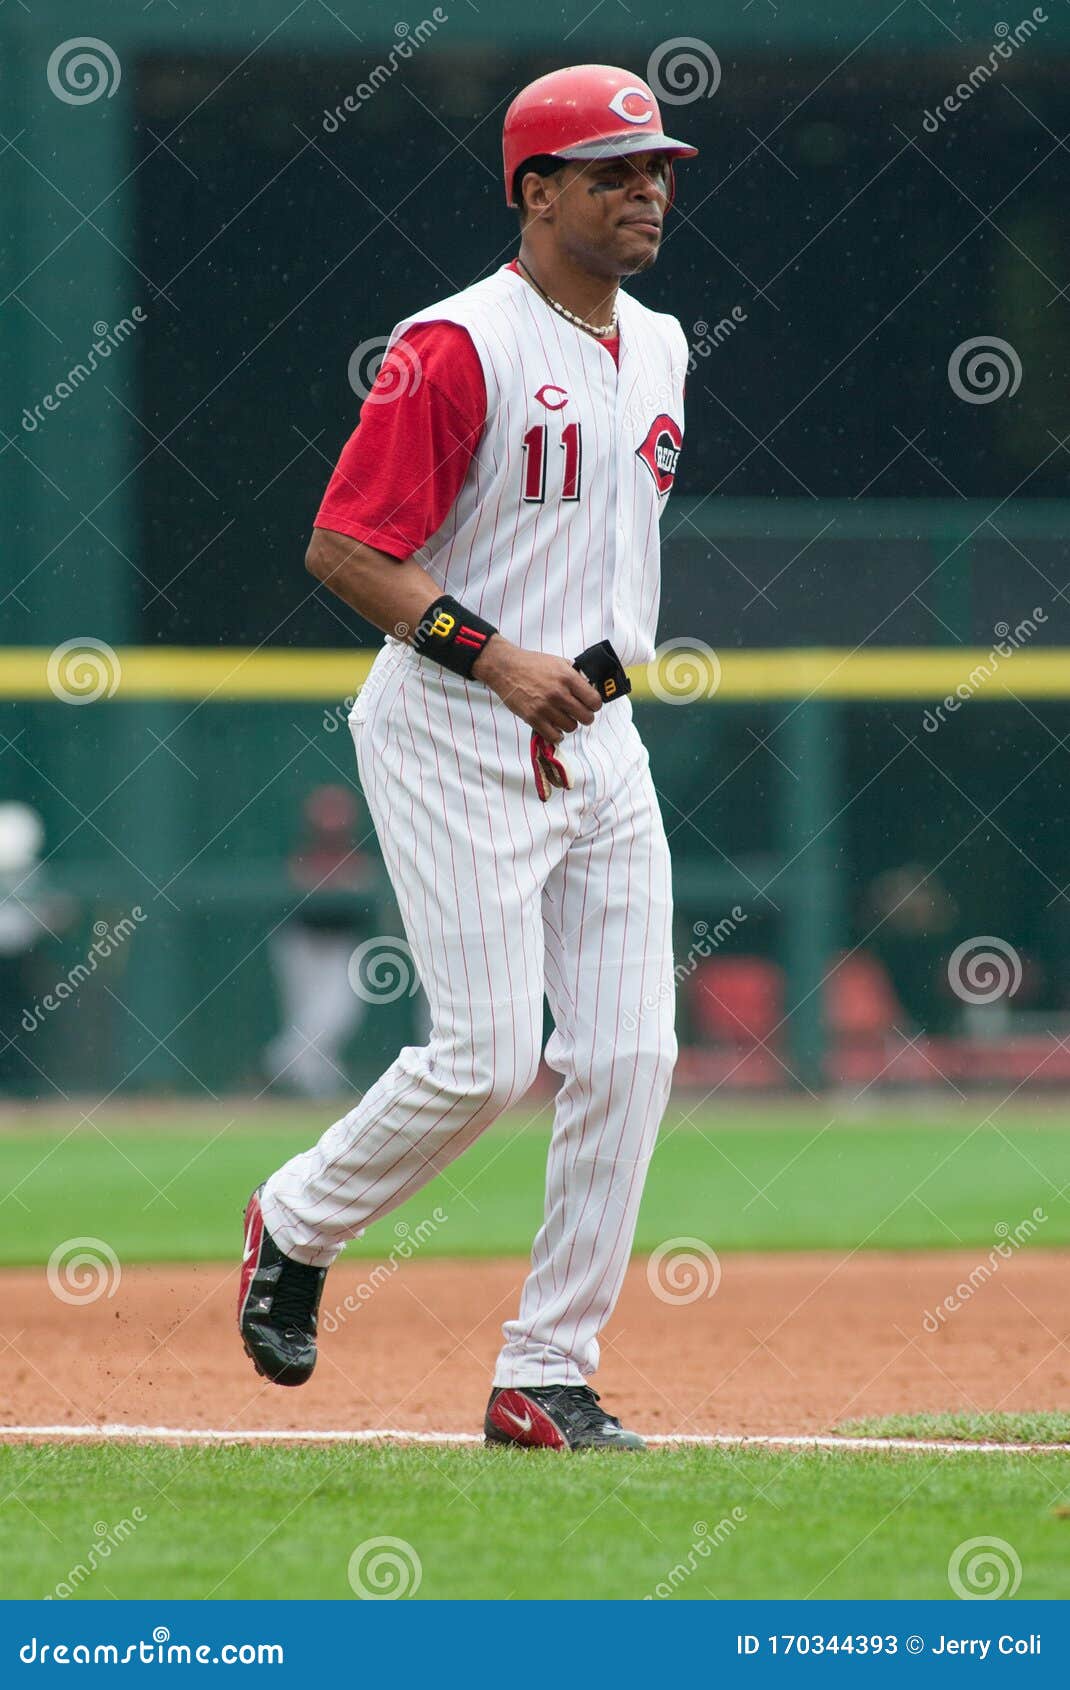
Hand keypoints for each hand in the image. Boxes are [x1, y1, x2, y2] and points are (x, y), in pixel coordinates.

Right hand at [473, 637, 602, 741]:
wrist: (505, 668)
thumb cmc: (531, 664)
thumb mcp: (558, 662)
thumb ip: (574, 675)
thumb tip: (589, 688)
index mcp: (567, 677)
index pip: (594, 700)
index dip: (595, 705)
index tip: (591, 705)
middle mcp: (558, 693)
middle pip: (586, 717)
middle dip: (585, 716)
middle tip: (578, 713)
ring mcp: (545, 707)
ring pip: (571, 727)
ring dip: (569, 724)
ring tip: (562, 717)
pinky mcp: (533, 718)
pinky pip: (554, 736)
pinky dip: (557, 735)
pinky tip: (554, 727)